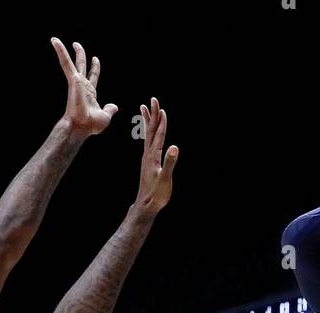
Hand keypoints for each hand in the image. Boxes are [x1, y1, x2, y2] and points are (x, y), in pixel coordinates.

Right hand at [52, 38, 116, 136]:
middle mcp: (82, 85)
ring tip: (55, 40)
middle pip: (82, 65)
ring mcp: (77, 82)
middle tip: (76, 44)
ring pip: (70, 62)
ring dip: (63, 50)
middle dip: (80, 54)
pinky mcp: (72, 79)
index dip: (95, 67)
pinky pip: (65, 62)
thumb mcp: (105, 117)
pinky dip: (60, 51)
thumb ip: (109, 110)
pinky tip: (54, 41)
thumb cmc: (90, 125)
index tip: (95, 59)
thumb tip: (114, 107)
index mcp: (90, 92)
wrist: (80, 127)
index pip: (93, 76)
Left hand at [133, 98, 177, 215]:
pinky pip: (148, 142)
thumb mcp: (165, 179)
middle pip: (151, 130)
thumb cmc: (157, 195)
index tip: (162, 110)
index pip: (158, 135)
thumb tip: (174, 147)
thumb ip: (169, 163)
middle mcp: (148, 154)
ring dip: (149, 120)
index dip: (161, 122)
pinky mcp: (148, 162)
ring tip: (145, 108)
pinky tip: (149, 131)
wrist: (146, 206)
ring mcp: (147, 158)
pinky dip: (149, 132)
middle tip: (153, 100)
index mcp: (153, 156)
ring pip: (148, 135)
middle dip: (153, 114)